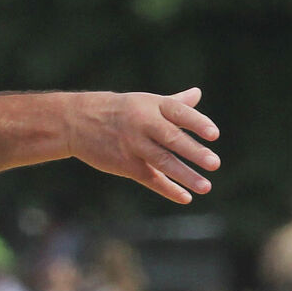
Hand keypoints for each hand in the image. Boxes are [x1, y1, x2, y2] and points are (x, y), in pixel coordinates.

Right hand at [66, 88, 219, 203]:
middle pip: (171, 139)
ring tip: (206, 187)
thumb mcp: (144, 102)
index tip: (214, 134)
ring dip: (184, 175)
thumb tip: (197, 93)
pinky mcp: (125, 164)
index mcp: (151, 105)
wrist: (76, 122)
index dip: (196, 122)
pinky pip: (150, 178)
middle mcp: (143, 124)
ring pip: (162, 162)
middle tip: (214, 163)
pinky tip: (185, 197)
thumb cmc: (118, 110)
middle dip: (193, 152)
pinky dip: (167, 188)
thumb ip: (174, 103)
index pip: (178, 112)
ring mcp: (133, 145)